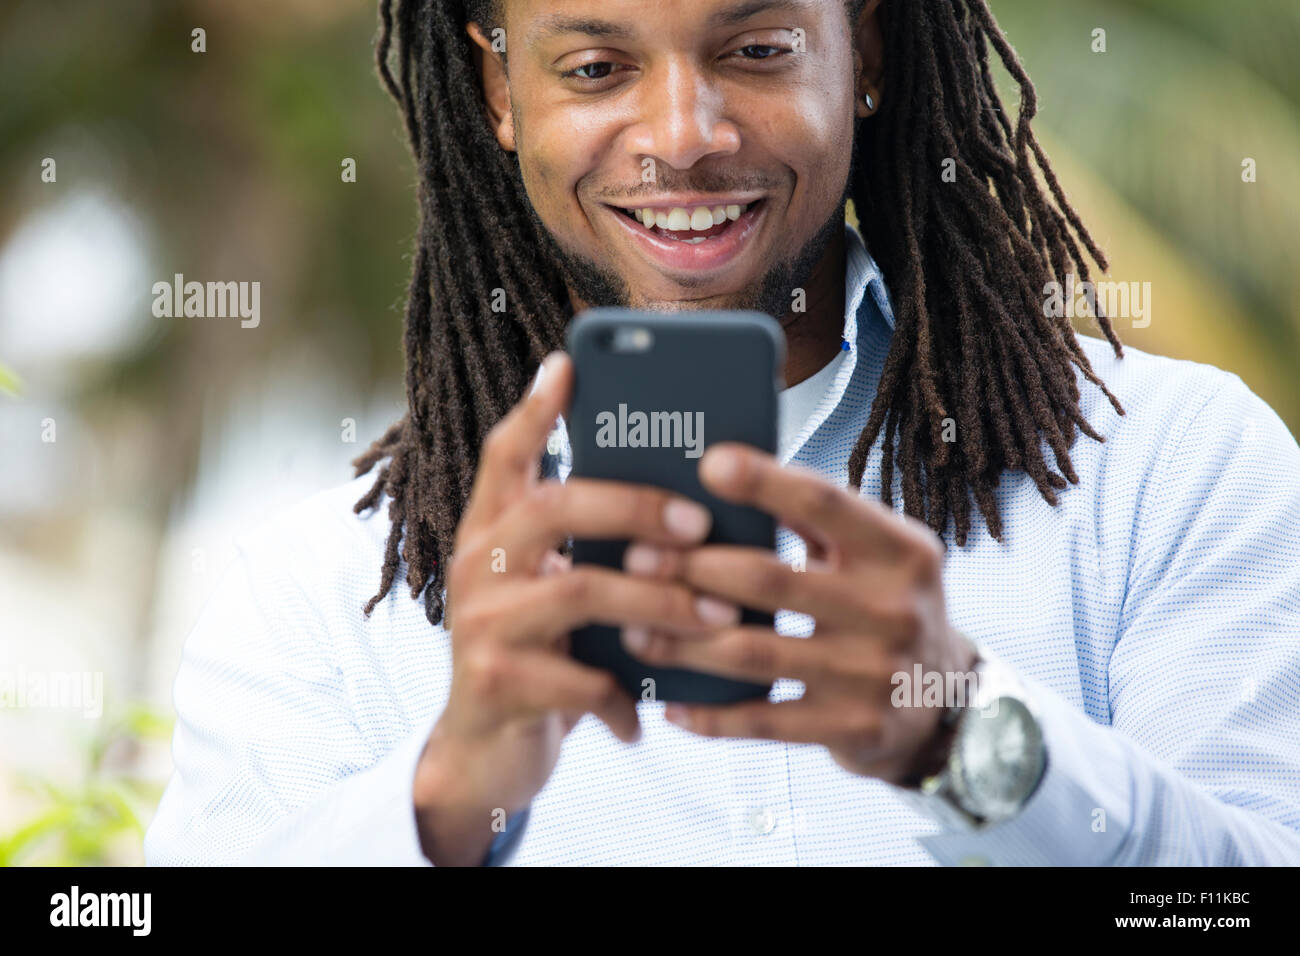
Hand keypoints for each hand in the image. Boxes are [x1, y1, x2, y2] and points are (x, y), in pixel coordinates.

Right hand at [413, 352, 741, 864]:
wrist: (482, 753)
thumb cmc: (541, 656)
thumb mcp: (556, 592)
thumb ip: (593, 552)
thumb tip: (691, 514)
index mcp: (494, 531)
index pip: (506, 452)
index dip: (538, 407)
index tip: (569, 364)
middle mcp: (479, 564)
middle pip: (558, 505)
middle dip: (639, 506)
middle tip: (701, 524)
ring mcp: (481, 622)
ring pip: (583, 589)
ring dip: (662, 603)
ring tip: (716, 619)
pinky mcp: (496, 683)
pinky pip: (582, 679)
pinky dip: (625, 695)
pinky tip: (646, 714)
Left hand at [618, 442, 977, 784]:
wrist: (941, 706)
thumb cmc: (884, 608)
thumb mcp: (877, 556)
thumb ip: (818, 521)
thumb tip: (727, 471)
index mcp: (900, 550)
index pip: (825, 503)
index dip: (765, 482)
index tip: (709, 463)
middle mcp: (893, 609)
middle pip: (769, 579)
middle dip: (692, 568)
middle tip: (636, 558)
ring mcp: (874, 674)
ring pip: (754, 653)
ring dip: (684, 642)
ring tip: (635, 629)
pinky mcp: (854, 729)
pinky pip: (765, 721)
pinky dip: (712, 714)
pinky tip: (674, 705)